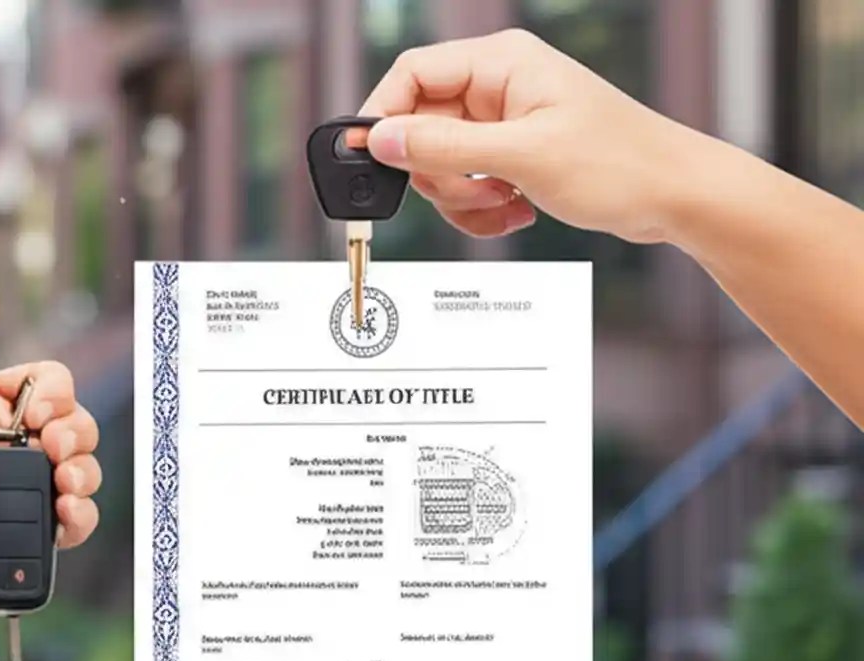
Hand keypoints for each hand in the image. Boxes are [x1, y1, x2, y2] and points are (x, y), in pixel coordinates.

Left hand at [0, 275, 99, 642]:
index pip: (51, 383)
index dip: (56, 397)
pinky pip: (76, 522)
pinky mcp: (27, 538)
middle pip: (78, 424)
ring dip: (85, 476)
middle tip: (50, 454)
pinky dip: (80, 519)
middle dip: (78, 436)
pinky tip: (61, 520)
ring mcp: (18, 495)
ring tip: (62, 490)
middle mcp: (6, 449)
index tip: (33, 417)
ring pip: (84, 472)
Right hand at [358, 29, 713, 242]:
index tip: (372, 158)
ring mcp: (504, 121)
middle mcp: (498, 85)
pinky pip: (466, 183)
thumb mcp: (522, 156)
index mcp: (501, 62)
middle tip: (473, 193)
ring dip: (463, 197)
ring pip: (441, 162)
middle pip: (421, 127)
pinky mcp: (512, 154)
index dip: (385, 116)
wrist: (676, 196)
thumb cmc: (621, 163)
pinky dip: (480, 207)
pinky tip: (515, 212)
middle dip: (439, 173)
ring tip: (505, 204)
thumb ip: (443, 148)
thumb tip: (381, 140)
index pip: (413, 74)